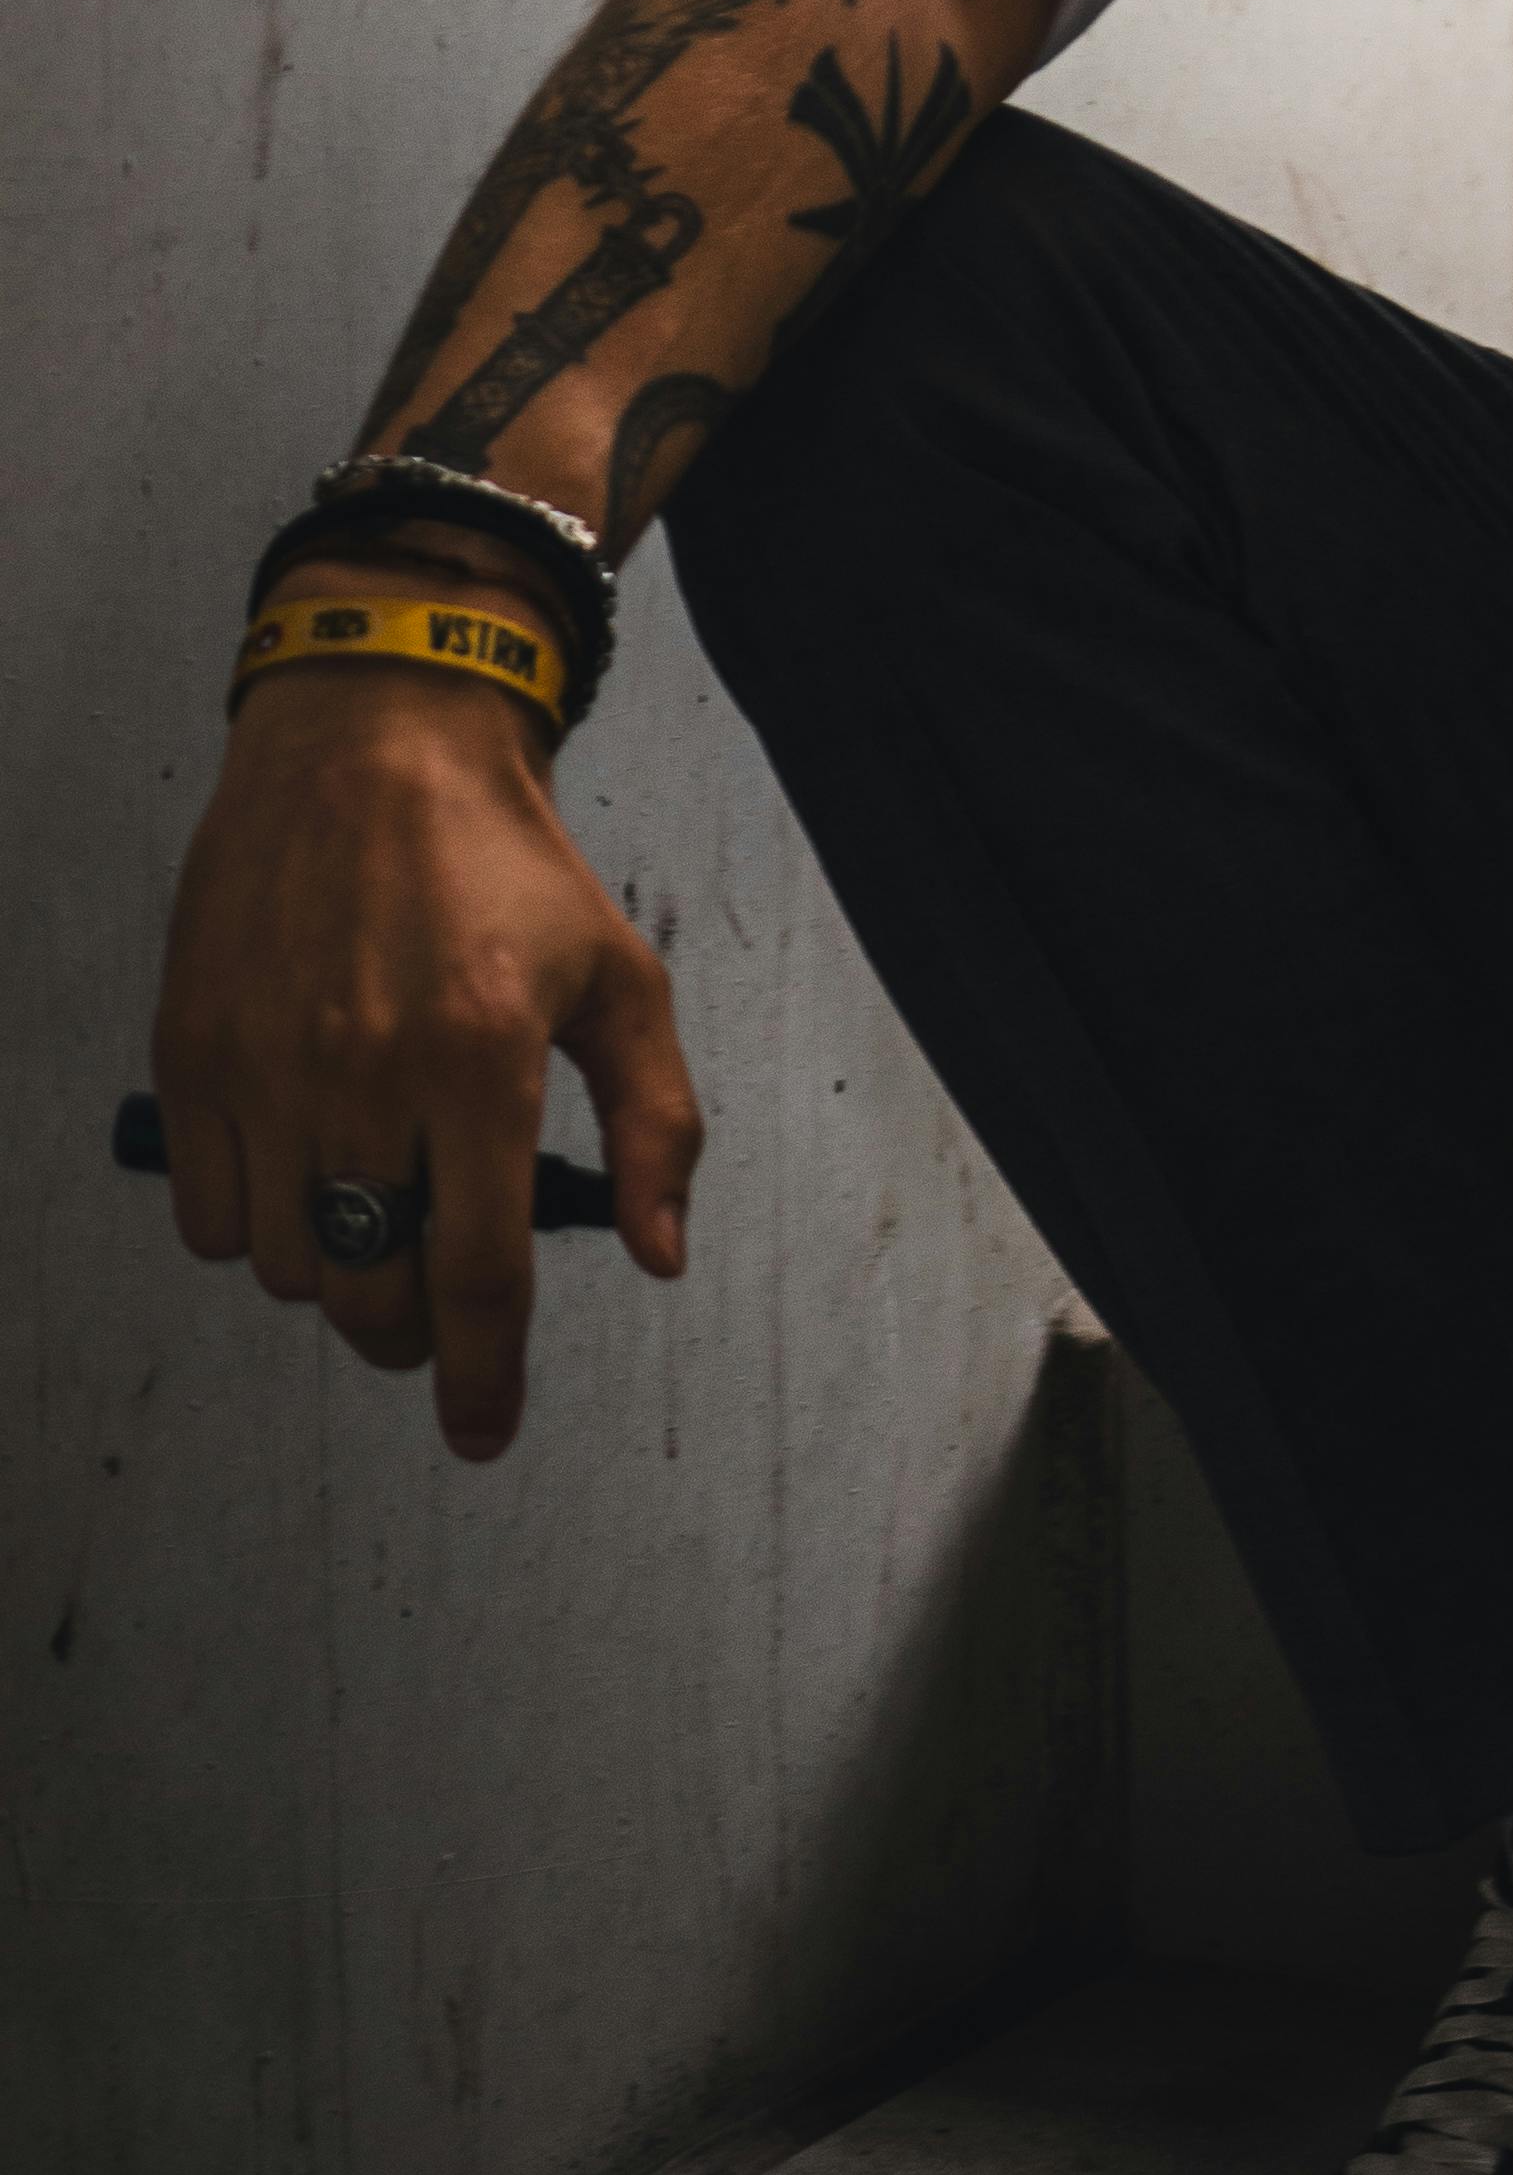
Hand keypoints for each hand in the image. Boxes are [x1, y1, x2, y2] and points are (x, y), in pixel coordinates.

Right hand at [148, 629, 700, 1458]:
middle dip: (410, 1334)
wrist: (371, 743)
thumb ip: (658, 1124)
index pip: (476, 1275)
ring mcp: (261, 1065)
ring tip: (374, 1210)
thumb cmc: (508, 865)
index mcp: (477, 1059)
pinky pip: (206, 1216)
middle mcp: (361, 1072)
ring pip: (286, 1268)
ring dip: (335, 1274)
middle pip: (371, 1292)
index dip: (481, 1378)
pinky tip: (302, 1172)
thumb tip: (662, 1254)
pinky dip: (253, 1227)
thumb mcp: (622, 979)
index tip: (483, 1432)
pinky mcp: (188, 1051)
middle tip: (435, 1305)